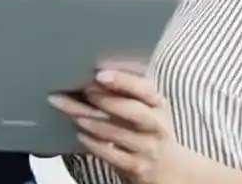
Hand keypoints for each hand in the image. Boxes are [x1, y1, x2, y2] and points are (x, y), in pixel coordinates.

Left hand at [51, 70, 187, 183]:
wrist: (167, 168)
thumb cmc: (147, 129)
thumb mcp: (147, 108)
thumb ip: (127, 92)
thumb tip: (92, 73)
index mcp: (158, 104)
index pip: (144, 89)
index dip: (122, 80)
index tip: (100, 74)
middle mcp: (156, 125)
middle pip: (134, 111)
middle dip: (107, 101)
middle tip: (84, 92)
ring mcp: (148, 148)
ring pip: (118, 133)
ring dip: (93, 122)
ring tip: (74, 113)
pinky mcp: (137, 167)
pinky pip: (112, 155)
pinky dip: (94, 144)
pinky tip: (80, 135)